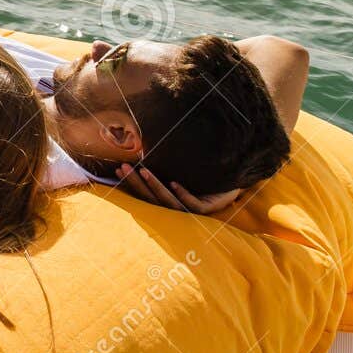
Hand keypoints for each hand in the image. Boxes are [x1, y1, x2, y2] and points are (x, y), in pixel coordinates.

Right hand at [117, 164, 241, 214]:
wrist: (234, 183)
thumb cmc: (205, 175)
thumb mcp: (182, 169)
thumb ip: (166, 164)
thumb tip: (145, 143)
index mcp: (169, 200)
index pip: (145, 193)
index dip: (131, 182)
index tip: (118, 168)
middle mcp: (178, 207)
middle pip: (153, 198)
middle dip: (137, 182)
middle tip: (124, 167)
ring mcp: (192, 210)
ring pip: (169, 201)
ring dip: (155, 186)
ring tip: (143, 170)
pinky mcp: (208, 208)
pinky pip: (193, 203)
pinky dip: (183, 194)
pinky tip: (173, 184)